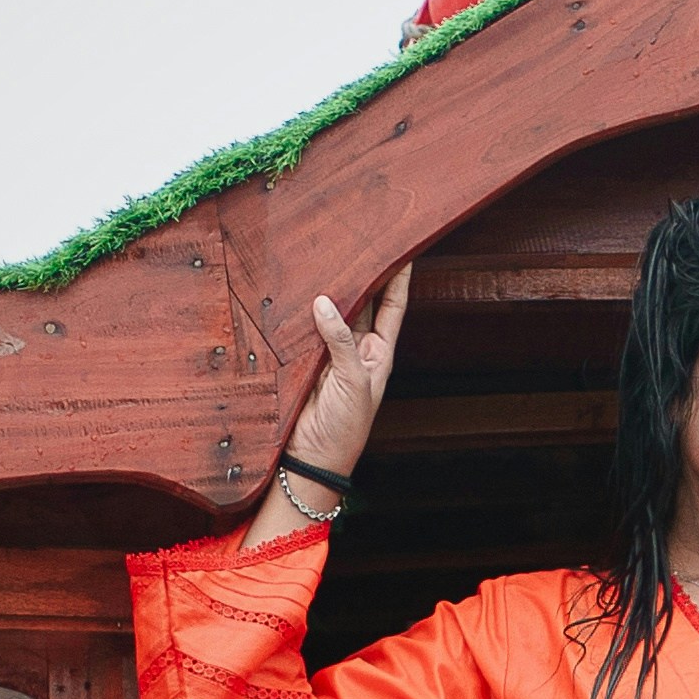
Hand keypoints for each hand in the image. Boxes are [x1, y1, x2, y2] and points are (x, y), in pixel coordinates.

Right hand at [284, 266, 412, 488]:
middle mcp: (355, 347)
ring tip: (326, 255)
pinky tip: (296, 287)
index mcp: (379, 353)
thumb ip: (341, 340)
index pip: (392, 306)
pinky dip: (299, 310)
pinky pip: (302, 328)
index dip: (399, 278)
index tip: (402, 248)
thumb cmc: (345, 428)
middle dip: (360, 274)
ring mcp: (327, 351)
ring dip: (328, 288)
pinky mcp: (301, 357)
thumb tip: (324, 302)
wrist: (312, 458)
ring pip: (330, 311)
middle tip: (356, 240)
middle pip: (360, 301)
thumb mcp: (354, 381)